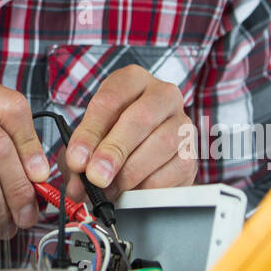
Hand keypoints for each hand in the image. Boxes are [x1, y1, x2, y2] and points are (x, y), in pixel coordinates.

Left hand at [62, 65, 195, 203]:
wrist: (139, 148)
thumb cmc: (110, 136)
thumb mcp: (91, 136)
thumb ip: (80, 155)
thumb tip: (79, 183)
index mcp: (133, 80)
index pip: (110, 99)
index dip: (91, 132)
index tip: (77, 160)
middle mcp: (163, 95)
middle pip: (141, 118)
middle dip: (115, 151)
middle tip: (96, 176)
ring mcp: (183, 122)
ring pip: (163, 144)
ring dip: (132, 173)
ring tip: (110, 189)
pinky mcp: (193, 152)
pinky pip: (177, 169)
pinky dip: (151, 185)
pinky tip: (134, 191)